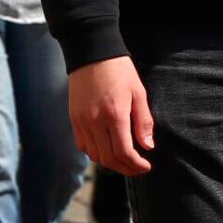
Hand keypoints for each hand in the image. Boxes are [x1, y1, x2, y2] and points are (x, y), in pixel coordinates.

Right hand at [68, 56, 153, 175]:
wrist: (92, 54)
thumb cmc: (119, 71)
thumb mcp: (138, 93)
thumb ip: (143, 121)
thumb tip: (148, 147)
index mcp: (115, 115)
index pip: (123, 152)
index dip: (136, 165)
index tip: (146, 166)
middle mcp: (95, 122)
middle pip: (108, 159)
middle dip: (125, 168)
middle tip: (138, 168)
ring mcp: (82, 121)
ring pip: (94, 155)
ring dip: (110, 162)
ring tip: (123, 160)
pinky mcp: (74, 118)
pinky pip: (82, 145)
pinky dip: (94, 153)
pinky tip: (106, 148)